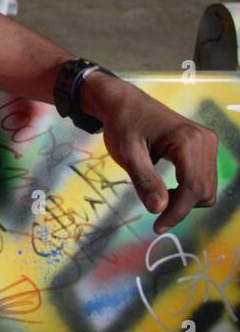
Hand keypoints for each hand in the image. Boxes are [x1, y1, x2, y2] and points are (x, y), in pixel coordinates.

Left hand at [83, 72, 218, 233]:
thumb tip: (159, 209)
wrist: (124, 103)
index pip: (193, 188)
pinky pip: (204, 179)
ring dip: (184, 200)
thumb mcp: (127, 154)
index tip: (157, 227)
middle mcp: (206, 141)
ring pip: (207, 189)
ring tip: (156, 194)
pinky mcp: (205, 147)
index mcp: (188, 140)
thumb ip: (144, 180)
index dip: (177, 213)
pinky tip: (166, 188)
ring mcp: (208, 143)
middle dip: (180, 207)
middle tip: (152, 208)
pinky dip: (187, 190)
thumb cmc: (122, 125)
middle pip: (204, 192)